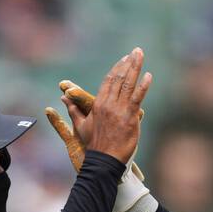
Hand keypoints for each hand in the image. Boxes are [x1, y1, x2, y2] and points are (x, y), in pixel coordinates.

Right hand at [62, 48, 150, 165]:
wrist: (103, 160)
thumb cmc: (93, 145)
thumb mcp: (80, 126)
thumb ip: (73, 110)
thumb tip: (63, 98)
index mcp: (97, 104)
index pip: (108, 81)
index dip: (117, 68)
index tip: (124, 58)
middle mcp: (108, 103)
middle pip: (119, 78)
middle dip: (129, 63)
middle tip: (137, 51)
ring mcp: (119, 109)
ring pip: (128, 84)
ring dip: (136, 68)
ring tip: (141, 55)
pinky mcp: (129, 117)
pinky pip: (137, 97)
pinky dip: (143, 86)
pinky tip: (148, 76)